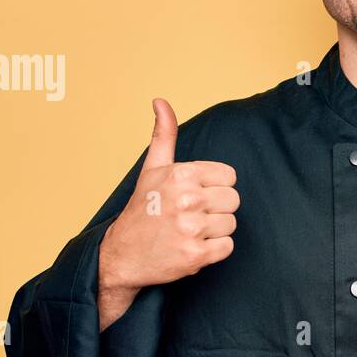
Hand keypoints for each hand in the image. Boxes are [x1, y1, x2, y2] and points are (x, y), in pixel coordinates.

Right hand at [99, 98, 239, 295]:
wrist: (123, 254)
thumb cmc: (143, 209)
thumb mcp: (152, 169)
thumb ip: (163, 135)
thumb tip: (160, 101)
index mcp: (181, 175)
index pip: (229, 177)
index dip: (215, 187)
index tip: (195, 195)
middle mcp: (186, 200)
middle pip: (233, 201)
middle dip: (216, 209)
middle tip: (191, 215)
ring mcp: (191, 229)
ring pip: (231, 224)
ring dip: (214, 231)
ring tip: (189, 231)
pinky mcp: (196, 256)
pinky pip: (227, 247)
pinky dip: (214, 250)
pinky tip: (193, 246)